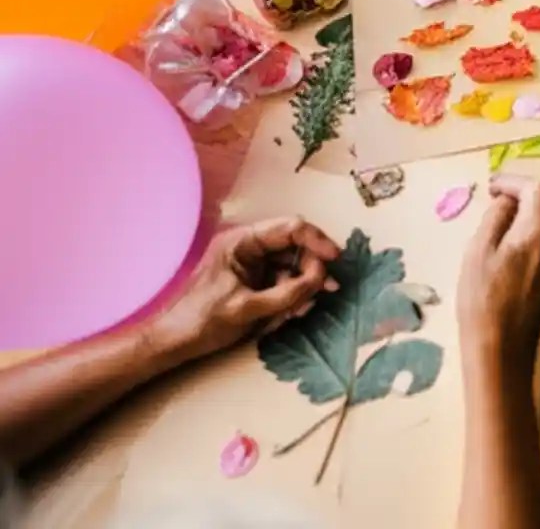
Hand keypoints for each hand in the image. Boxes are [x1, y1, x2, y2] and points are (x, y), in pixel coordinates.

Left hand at [144, 217, 339, 360]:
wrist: (173, 342)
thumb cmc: (203, 321)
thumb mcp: (249, 308)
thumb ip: (288, 292)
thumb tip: (321, 278)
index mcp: (242, 242)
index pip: (290, 228)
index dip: (316, 241)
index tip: (335, 260)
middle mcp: (249, 247)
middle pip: (294, 247)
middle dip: (312, 268)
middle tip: (327, 290)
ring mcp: (251, 264)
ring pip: (291, 265)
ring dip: (303, 285)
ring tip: (303, 308)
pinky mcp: (253, 281)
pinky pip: (282, 281)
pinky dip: (292, 295)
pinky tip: (292, 312)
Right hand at [459, 176, 539, 360]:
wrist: (501, 348)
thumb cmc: (483, 299)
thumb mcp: (479, 250)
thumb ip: (496, 217)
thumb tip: (507, 202)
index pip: (539, 189)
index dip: (515, 182)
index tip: (492, 187)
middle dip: (522, 197)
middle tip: (493, 202)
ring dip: (526, 218)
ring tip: (497, 226)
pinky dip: (531, 238)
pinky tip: (509, 251)